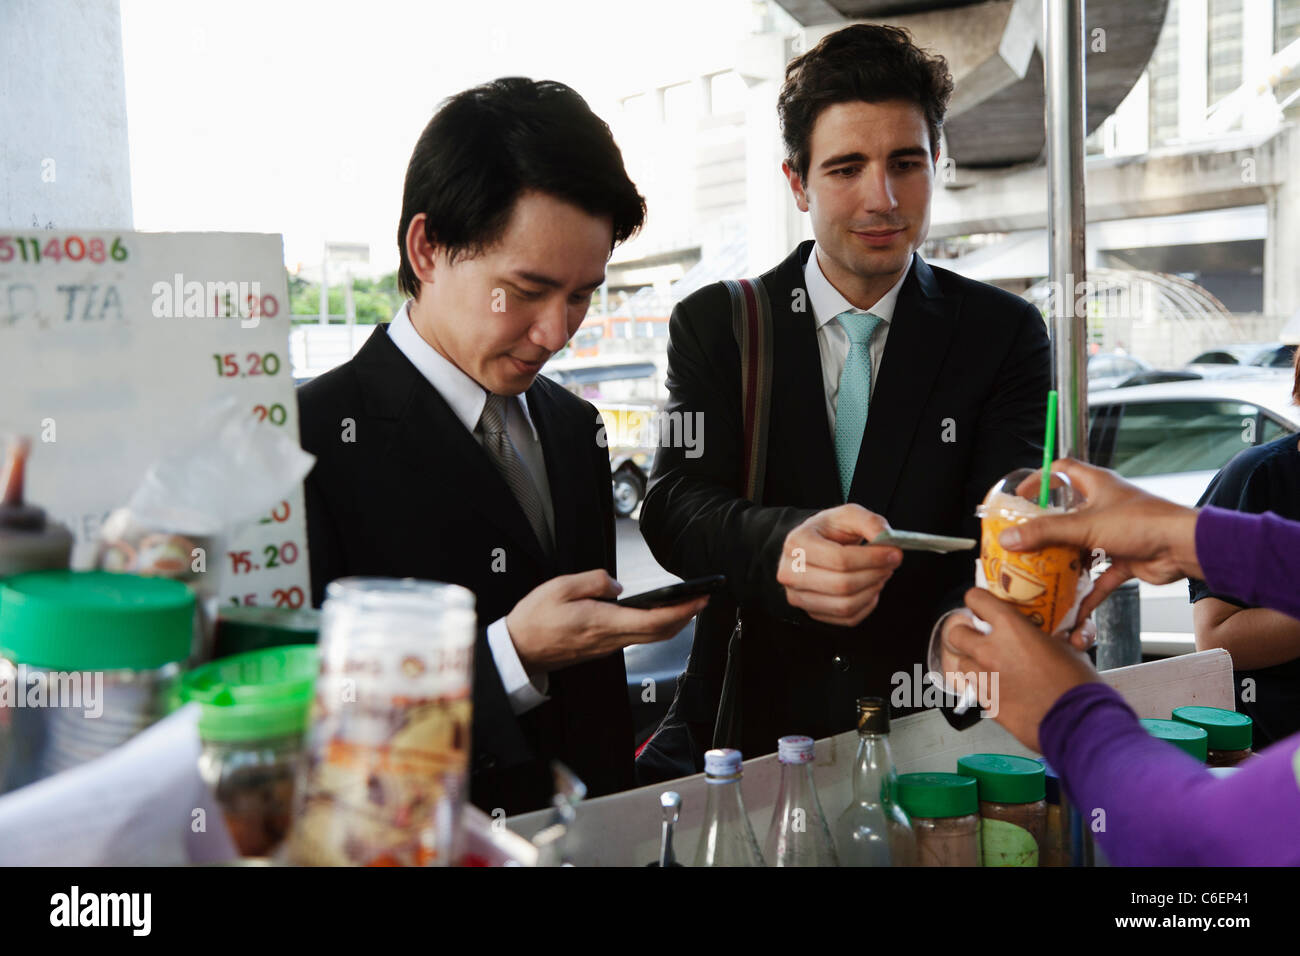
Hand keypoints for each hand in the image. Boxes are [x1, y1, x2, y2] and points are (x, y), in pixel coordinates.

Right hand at [506, 569, 708, 671]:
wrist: (518, 650)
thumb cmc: (534, 620)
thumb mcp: (561, 587)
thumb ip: (595, 581)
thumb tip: (618, 586)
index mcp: (602, 622)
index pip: (654, 620)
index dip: (681, 610)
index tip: (699, 598)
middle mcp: (609, 639)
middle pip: (659, 632)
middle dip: (685, 616)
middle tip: (702, 598)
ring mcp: (607, 646)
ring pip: (650, 637)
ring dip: (672, 622)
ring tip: (686, 603)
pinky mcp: (601, 647)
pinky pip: (635, 637)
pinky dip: (653, 626)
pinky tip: (656, 613)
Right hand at [775, 504, 902, 626]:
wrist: (813, 547)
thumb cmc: (830, 531)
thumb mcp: (849, 515)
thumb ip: (870, 522)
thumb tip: (887, 540)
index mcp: (797, 544)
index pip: (838, 559)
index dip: (872, 558)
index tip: (895, 553)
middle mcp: (790, 573)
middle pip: (842, 585)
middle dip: (875, 575)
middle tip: (891, 564)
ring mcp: (798, 596)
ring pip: (845, 605)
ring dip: (872, 590)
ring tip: (881, 574)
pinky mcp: (812, 613)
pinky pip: (847, 618)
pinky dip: (866, 605)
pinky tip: (870, 588)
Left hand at [945, 588, 1099, 751]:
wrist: (1080, 724)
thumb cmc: (1078, 684)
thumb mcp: (1068, 647)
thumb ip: (1047, 636)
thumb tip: (1049, 635)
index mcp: (1011, 628)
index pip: (976, 598)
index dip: (979, 601)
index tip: (984, 605)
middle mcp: (991, 651)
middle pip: (956, 633)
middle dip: (967, 634)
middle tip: (981, 638)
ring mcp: (986, 679)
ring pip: (963, 664)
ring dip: (975, 663)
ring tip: (995, 668)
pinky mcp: (988, 705)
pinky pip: (976, 690)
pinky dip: (985, 688)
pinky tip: (1004, 690)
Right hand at [1006, 458, 1200, 632]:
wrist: (1184, 547)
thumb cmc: (1142, 523)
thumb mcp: (1084, 525)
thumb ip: (1045, 532)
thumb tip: (1008, 538)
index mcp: (1095, 485)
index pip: (1061, 471)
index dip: (1040, 479)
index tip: (1020, 495)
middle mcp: (1104, 505)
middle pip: (1067, 513)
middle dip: (1046, 529)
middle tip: (1023, 541)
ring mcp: (1115, 533)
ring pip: (1082, 546)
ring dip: (1064, 561)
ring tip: (1040, 573)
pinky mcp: (1125, 557)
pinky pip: (1100, 576)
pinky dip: (1088, 591)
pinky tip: (1074, 607)